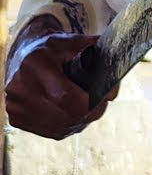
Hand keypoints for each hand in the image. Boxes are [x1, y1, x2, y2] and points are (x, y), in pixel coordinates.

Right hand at [4, 14, 109, 139]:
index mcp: (35, 64)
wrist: (25, 56)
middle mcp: (20, 87)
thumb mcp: (76, 43)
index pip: (65, 96)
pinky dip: (67, 125)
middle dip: (90, 112)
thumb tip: (112, 93)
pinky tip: (70, 111)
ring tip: (84, 104)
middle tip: (99, 101)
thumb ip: (100, 59)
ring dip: (80, 120)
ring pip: (62, 127)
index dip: (91, 104)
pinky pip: (53, 131)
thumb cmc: (55, 49)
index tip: (105, 100)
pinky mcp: (16, 119)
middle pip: (67, 115)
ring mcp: (15, 106)